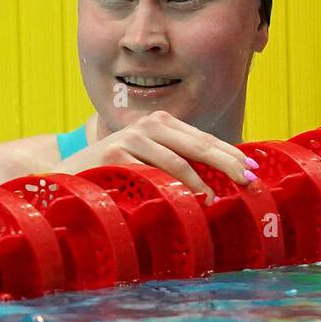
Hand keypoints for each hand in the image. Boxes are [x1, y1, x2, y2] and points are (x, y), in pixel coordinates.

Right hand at [55, 110, 255, 197]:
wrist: (66, 177)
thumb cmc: (116, 173)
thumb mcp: (149, 162)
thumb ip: (179, 162)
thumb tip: (222, 178)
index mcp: (160, 123)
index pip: (204, 138)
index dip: (230, 153)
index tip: (254, 167)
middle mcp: (148, 125)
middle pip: (199, 144)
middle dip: (228, 163)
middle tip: (250, 179)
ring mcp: (131, 138)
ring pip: (179, 160)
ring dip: (203, 181)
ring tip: (218, 198)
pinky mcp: (116, 155)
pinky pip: (155, 173)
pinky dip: (177, 186)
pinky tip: (192, 197)